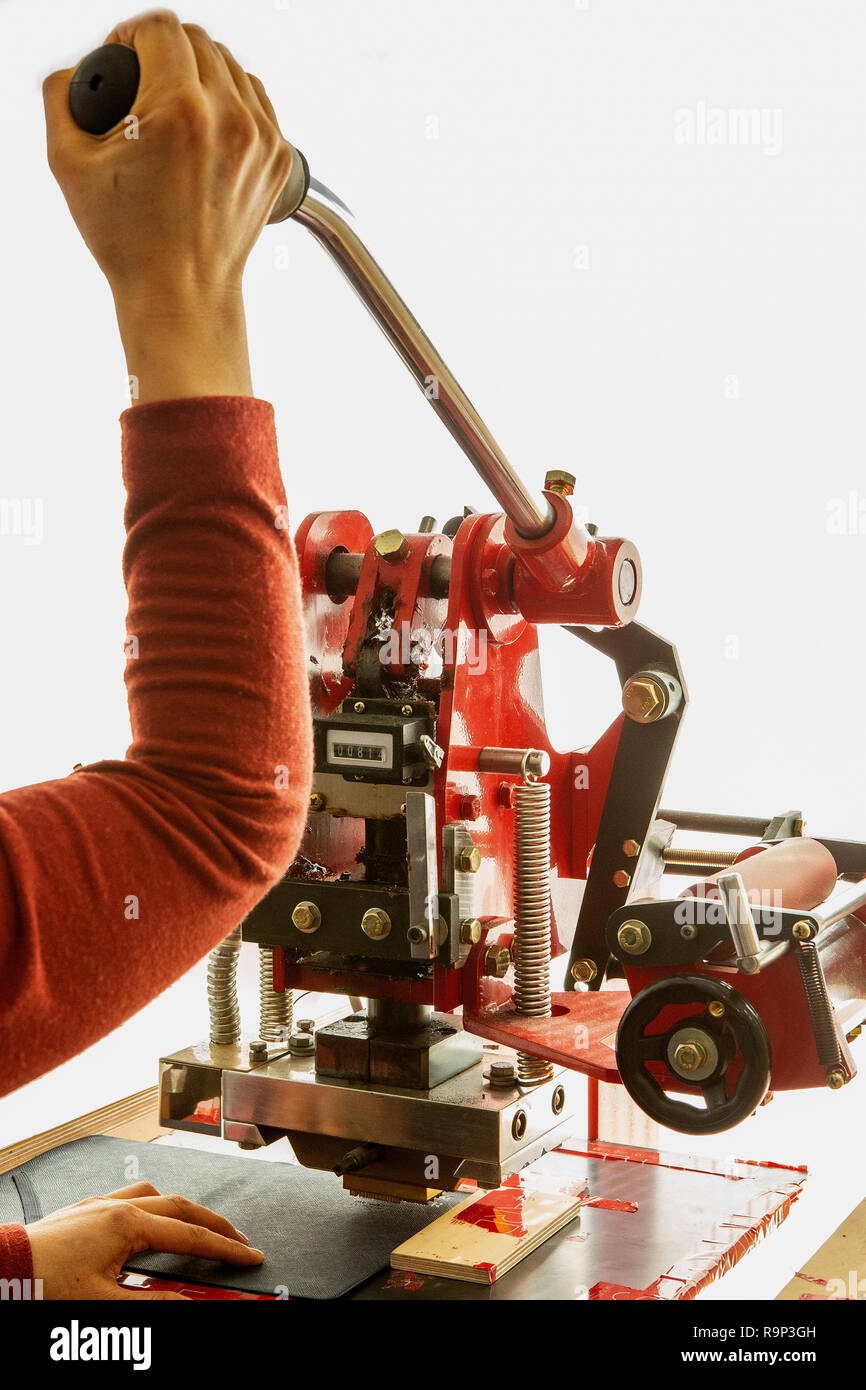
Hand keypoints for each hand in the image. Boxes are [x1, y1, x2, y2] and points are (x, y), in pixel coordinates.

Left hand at [27, 1181, 263, 1299]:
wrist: (4, 1267)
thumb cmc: (44, 1285)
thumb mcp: (103, 1305)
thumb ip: (151, 1304)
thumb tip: (189, 1305)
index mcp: (126, 1224)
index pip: (189, 1236)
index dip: (224, 1248)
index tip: (250, 1257)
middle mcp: (116, 1207)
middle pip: (180, 1207)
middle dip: (213, 1223)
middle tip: (238, 1239)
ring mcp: (97, 1205)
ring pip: (153, 1194)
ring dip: (180, 1209)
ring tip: (195, 1227)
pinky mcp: (82, 1212)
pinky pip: (126, 1198)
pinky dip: (149, 1206)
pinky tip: (146, 1223)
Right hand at [42, 10, 294, 401]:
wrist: (181, 295)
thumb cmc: (129, 241)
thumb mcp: (70, 164)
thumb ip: (62, 95)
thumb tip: (77, 70)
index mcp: (181, 108)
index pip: (160, 27)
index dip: (130, 35)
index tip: (121, 60)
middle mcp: (230, 117)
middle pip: (198, 40)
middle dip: (163, 52)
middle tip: (142, 85)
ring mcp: (261, 139)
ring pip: (231, 66)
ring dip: (200, 73)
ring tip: (173, 107)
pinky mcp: (278, 159)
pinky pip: (256, 101)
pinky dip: (230, 102)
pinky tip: (205, 127)